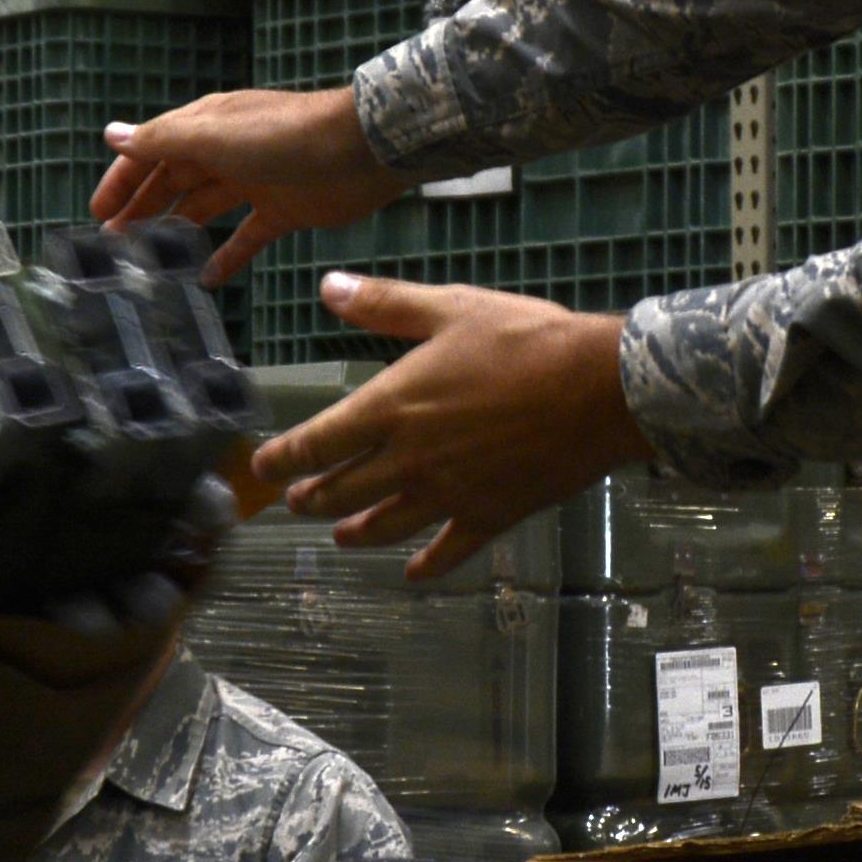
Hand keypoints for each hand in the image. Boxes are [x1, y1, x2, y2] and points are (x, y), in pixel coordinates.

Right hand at [92, 86, 415, 279]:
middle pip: (173, 180)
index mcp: (205, 127)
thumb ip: (162, 139)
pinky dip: (227, 257)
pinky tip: (207, 279)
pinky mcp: (283, 211)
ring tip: (149, 260)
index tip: (97, 213)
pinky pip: (246, 237)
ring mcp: (255, 181)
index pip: (151, 151)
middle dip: (142, 207)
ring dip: (176, 228)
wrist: (360, 150)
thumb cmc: (284, 136)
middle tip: (113, 243)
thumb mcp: (214, 135)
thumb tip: (112, 134)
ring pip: (204, 207)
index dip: (122, 179)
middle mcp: (226, 151)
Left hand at [257, 277, 657, 580]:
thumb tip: (328, 287)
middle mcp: (408, 460)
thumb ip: (386, 304)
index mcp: (391, 407)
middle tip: (296, 503)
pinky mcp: (489, 517)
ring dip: (356, 532)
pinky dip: (427, 566)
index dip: (283, 459)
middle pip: (342, 491)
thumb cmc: (525, 341)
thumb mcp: (451, 308)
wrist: (598, 390)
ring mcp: (448, 495)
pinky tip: (414, 573)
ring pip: (385, 526)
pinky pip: (448, 551)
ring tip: (340, 536)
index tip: (263, 469)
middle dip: (311, 498)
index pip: (317, 443)